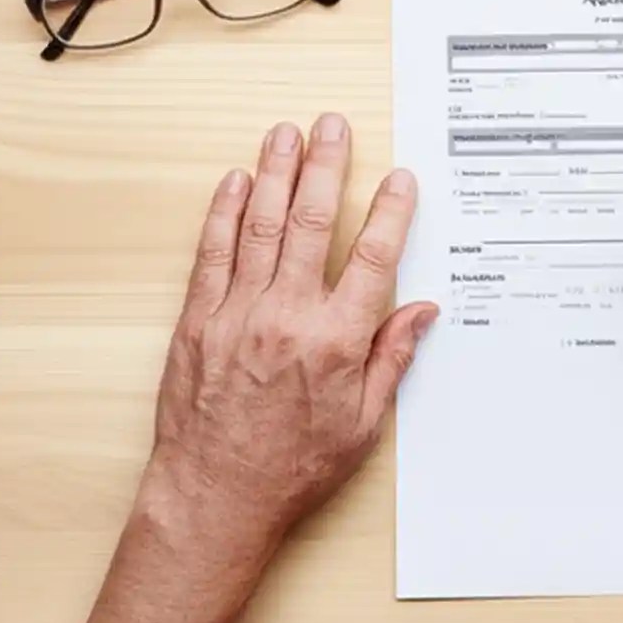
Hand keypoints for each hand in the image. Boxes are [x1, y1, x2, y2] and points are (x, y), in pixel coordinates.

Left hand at [144, 114, 436, 544]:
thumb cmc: (293, 467)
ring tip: (284, 133)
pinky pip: (213, 253)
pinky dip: (224, 213)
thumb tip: (424, 312)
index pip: (372, 258)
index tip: (399, 180)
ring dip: (274, 173)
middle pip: (310, 223)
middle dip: (325, 167)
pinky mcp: (198, 321)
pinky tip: (234, 182)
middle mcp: (287, 316)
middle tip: (332, 126)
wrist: (217, 496)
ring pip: (260, 226)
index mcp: (336, 341)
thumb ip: (392, 358)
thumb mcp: (364, 423)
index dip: (389, 212)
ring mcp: (237, 313)